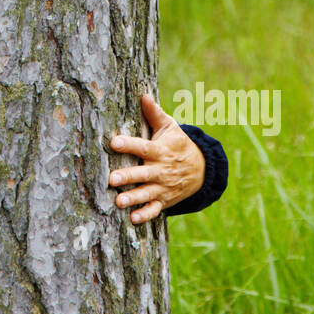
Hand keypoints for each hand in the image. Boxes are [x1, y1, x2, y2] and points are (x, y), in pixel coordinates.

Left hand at [108, 94, 205, 222]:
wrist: (201, 169)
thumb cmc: (178, 144)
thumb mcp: (170, 127)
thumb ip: (155, 113)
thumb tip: (143, 95)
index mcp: (160, 150)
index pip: (143, 147)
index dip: (129, 144)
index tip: (114, 142)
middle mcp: (161, 170)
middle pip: (143, 173)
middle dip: (128, 176)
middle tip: (111, 179)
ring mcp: (163, 187)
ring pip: (147, 193)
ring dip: (133, 198)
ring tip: (118, 201)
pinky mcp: (164, 200)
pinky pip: (155, 209)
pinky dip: (145, 215)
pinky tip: (133, 218)